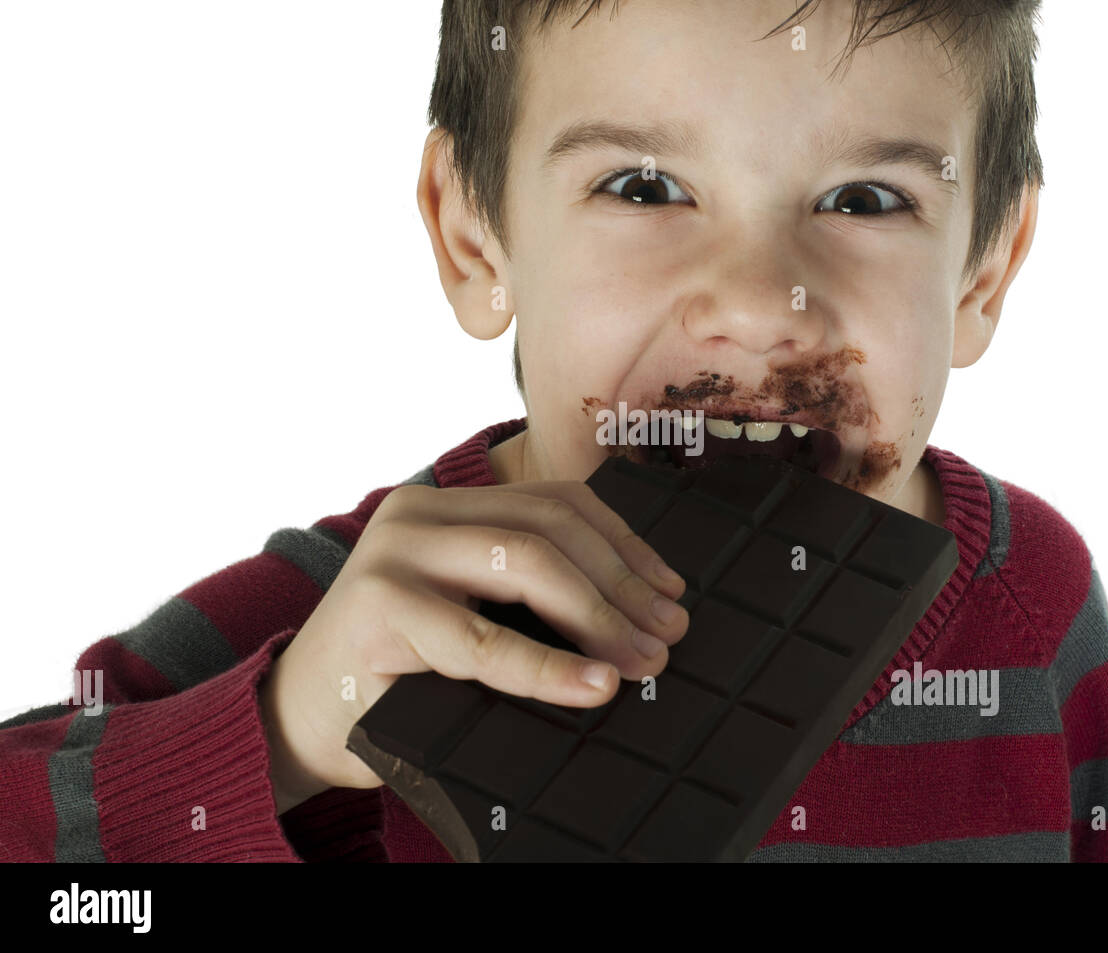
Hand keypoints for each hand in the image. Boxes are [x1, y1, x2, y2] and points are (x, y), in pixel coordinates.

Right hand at [258, 480, 688, 812]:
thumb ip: (524, 596)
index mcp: (448, 507)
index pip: (557, 502)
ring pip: (526, 564)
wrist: (300, 719)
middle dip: (621, 583)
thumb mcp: (467, 613)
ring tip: (642, 661)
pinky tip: (592, 685)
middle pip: (550, 529)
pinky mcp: (378, 609)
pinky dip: (547, 666)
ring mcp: (395, 554)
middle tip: (667, 634)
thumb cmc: (398, 672)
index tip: (669, 589)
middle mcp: (419, 514)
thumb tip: (637, 615)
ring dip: (598, 616)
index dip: (624, 543)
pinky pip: (482, 640)